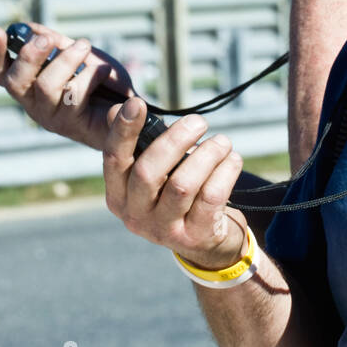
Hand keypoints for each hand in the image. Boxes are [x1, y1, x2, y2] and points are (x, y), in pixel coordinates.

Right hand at [0, 22, 133, 150]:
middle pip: (15, 82)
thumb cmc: (103, 83)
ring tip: (85, 46)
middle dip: (29, 56)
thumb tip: (30, 29)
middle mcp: (35, 105)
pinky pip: (75, 95)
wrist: (135, 110)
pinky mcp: (74, 126)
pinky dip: (91, 74)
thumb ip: (56, 44)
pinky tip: (105, 71)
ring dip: (67, 60)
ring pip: (46, 86)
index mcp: (30, 87)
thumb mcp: (79, 56)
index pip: (0, 73)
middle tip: (48, 40)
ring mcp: (53, 118)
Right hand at [102, 99, 247, 270]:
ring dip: (207, 155)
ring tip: (222, 142)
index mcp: (119, 195)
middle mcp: (136, 215)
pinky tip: (232, 160)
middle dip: (175, 140)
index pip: (114, 159)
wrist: (206, 243)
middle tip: (199, 122)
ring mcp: (165, 230)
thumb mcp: (156, 171)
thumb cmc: (176, 193)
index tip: (137, 103)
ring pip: (182, 185)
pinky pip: (211, 197)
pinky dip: (225, 172)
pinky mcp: (195, 237)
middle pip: (148, 172)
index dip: (123, 131)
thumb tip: (123, 105)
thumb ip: (141, 142)